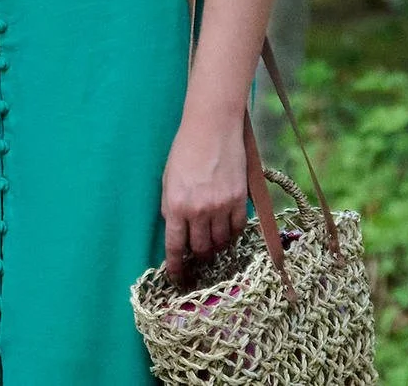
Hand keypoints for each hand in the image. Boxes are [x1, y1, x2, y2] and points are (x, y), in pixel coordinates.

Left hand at [161, 119, 248, 282]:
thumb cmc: (184, 151)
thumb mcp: (167, 179)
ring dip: (216, 247)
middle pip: (201, 249)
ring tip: (213, 245)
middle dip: (198, 257)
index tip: (177, 277)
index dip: (176, 266)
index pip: (175, 246)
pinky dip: (233, 235)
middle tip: (198, 258)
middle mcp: (198, 210)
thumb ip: (170, 206)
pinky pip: (238, 229)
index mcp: (175, 205)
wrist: (211, 129)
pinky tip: (228, 233)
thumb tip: (175, 231)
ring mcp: (221, 207)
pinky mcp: (240, 200)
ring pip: (220, 242)